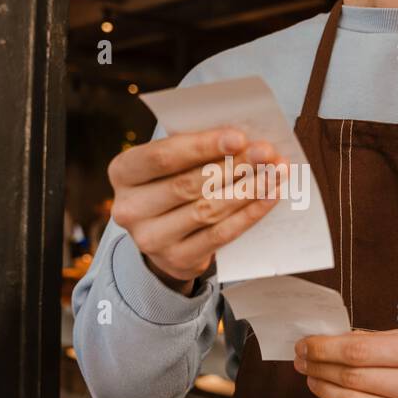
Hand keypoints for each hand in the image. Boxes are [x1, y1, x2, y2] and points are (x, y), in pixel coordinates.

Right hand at [107, 127, 286, 292]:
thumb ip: (194, 149)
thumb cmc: (171, 185)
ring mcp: (151, 239)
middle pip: (188, 184)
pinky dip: (249, 214)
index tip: (239, 137)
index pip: (163, 156)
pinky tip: (270, 197)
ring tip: (275, 173)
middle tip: (266, 153)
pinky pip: (220, 234)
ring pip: (207, 209)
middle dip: (234, 165)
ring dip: (247, 189)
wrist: (163, 239)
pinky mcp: (177, 259)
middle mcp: (129, 208)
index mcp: (123, 173)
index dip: (202, 146)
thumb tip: (245, 139)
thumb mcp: (170, 165)